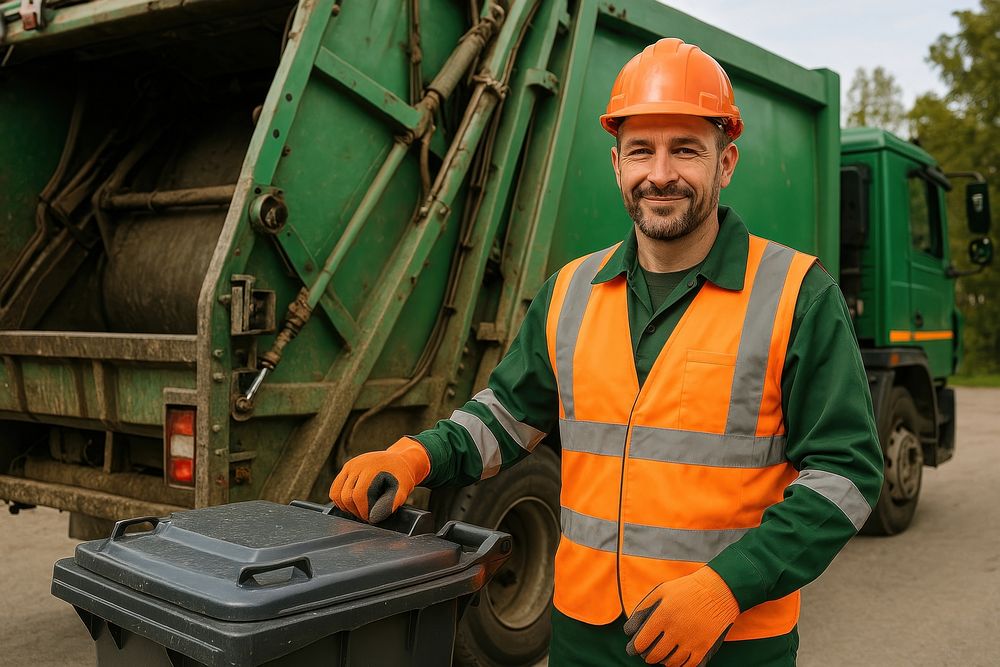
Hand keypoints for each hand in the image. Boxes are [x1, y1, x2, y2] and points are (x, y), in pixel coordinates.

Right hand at [329, 437, 430, 522]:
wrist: (400, 459)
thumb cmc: (402, 476)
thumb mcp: (403, 490)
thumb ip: (390, 504)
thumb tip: (373, 517)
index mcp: (371, 468)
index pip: (358, 495)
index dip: (363, 511)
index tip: (370, 518)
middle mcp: (357, 465)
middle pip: (346, 496)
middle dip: (355, 511)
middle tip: (366, 516)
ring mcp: (350, 465)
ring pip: (336, 493)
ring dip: (346, 507)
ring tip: (359, 510)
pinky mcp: (346, 468)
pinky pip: (335, 488)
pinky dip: (340, 499)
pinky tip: (353, 504)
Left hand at [623, 566, 739, 665]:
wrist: (718, 591)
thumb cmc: (687, 589)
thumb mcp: (661, 591)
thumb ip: (643, 608)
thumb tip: (630, 628)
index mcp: (663, 615)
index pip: (642, 642)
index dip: (636, 648)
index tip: (635, 648)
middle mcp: (676, 630)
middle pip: (655, 655)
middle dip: (648, 656)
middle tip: (647, 654)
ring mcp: (691, 641)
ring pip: (671, 662)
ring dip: (663, 661)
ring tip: (662, 656)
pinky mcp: (704, 647)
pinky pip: (688, 665)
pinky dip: (680, 665)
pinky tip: (676, 659)